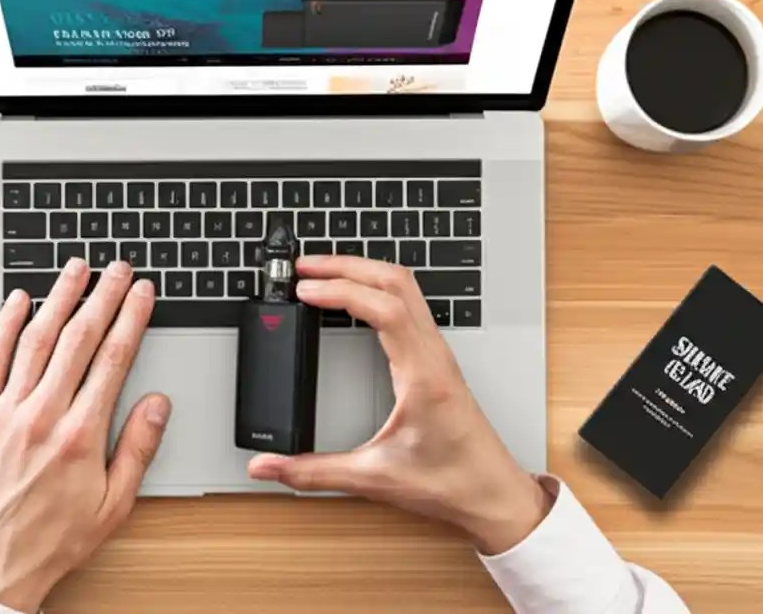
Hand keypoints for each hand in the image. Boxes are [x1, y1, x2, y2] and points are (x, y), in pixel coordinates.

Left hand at [0, 259, 170, 612]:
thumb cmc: (55, 538)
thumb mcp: (114, 504)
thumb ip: (138, 449)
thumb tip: (157, 404)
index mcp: (80, 436)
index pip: (113, 359)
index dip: (131, 318)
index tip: (141, 293)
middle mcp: (41, 416)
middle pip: (78, 339)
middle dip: (101, 296)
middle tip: (116, 269)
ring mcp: (5, 413)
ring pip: (34, 340)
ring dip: (58, 299)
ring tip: (75, 270)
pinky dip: (4, 327)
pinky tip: (19, 302)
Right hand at [247, 256, 551, 554]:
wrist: (493, 497)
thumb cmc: (451, 483)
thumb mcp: (373, 479)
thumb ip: (313, 472)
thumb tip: (268, 466)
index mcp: (423, 375)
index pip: (384, 308)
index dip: (341, 290)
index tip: (305, 289)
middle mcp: (434, 355)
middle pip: (396, 281)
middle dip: (347, 265)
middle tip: (305, 266)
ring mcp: (438, 354)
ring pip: (406, 288)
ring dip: (364, 271)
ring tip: (324, 273)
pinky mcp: (437, 360)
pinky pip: (410, 305)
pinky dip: (377, 288)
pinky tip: (355, 299)